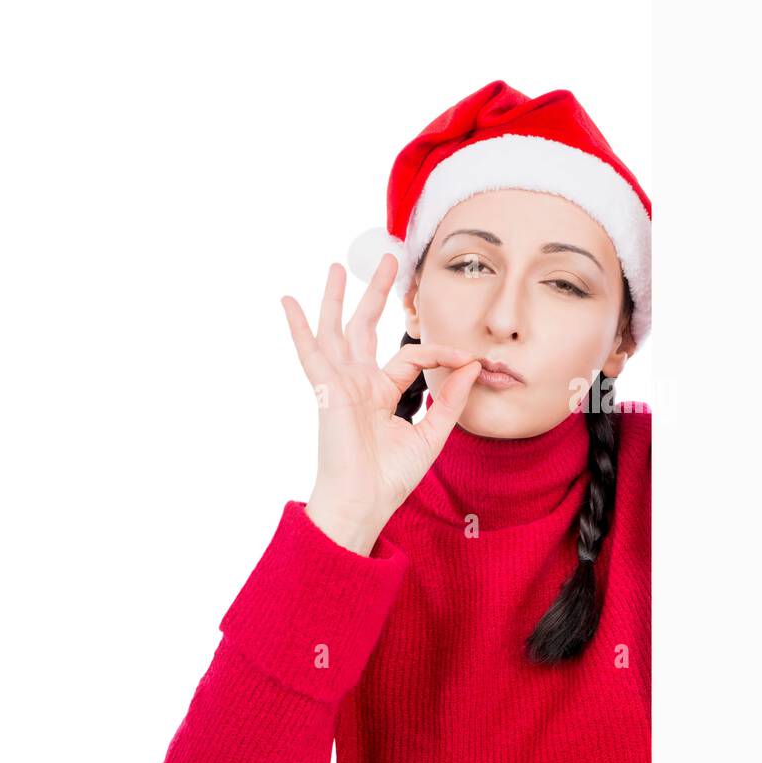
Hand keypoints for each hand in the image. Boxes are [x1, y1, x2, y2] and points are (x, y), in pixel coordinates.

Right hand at [280, 253, 482, 552]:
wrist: (365, 502)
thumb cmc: (391, 477)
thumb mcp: (432, 433)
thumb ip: (452, 398)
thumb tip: (473, 364)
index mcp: (383, 393)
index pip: (413, 355)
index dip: (442, 352)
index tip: (471, 358)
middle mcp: (359, 383)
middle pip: (366, 328)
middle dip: (376, 293)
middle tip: (388, 260)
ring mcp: (341, 384)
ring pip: (337, 331)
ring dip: (337, 298)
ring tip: (337, 265)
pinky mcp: (327, 391)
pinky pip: (310, 353)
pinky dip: (299, 327)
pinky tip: (289, 301)